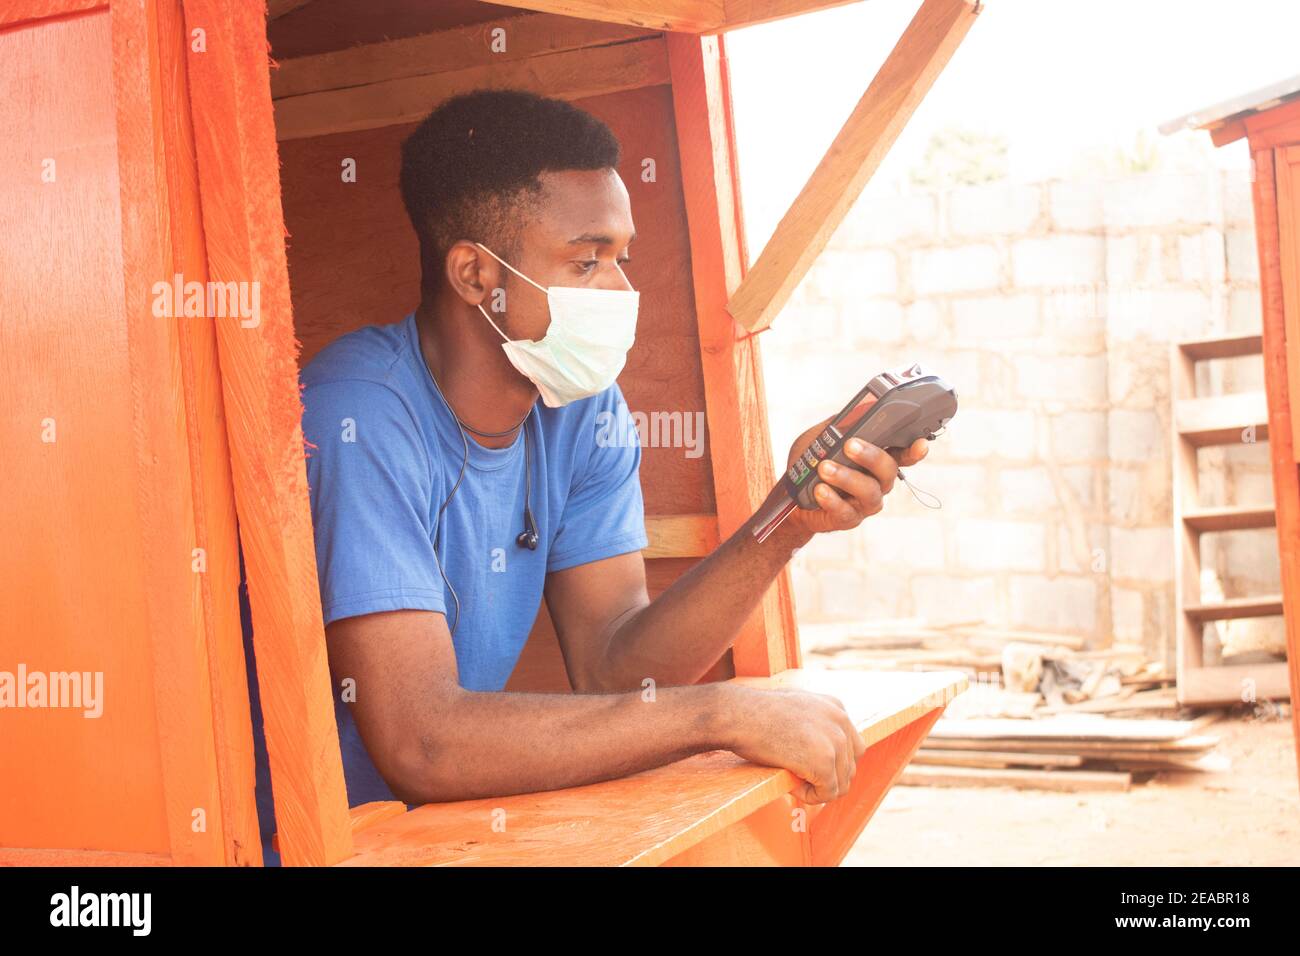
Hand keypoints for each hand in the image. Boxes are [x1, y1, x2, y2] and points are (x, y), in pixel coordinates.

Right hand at [718, 685, 866, 803]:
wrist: (738, 714)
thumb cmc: (756, 714)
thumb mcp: (795, 708)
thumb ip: (815, 724)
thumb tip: (820, 751)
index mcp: (836, 707)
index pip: (853, 747)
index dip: (834, 764)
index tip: (808, 767)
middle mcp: (840, 721)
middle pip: (850, 767)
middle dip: (827, 778)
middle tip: (799, 776)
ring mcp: (834, 740)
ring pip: (841, 783)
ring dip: (818, 788)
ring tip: (792, 778)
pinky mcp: (824, 761)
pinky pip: (828, 793)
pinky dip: (810, 796)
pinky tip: (791, 783)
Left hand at [784, 407, 927, 535]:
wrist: (790, 495)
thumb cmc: (812, 462)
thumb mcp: (822, 437)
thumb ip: (841, 425)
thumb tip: (856, 411)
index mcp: (877, 460)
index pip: (902, 454)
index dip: (914, 451)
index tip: (921, 444)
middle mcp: (878, 482)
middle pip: (888, 470)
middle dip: (871, 456)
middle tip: (850, 445)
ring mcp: (865, 503)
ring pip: (869, 492)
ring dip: (847, 478)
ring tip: (824, 468)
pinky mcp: (849, 519)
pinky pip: (846, 512)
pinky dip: (832, 499)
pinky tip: (820, 490)